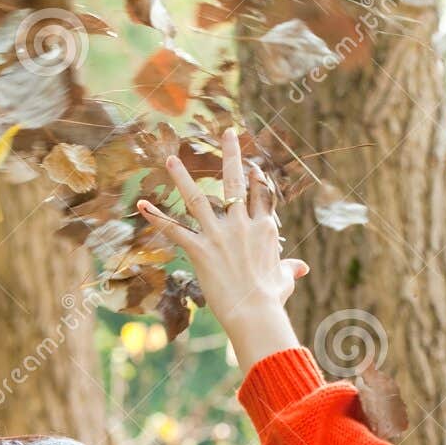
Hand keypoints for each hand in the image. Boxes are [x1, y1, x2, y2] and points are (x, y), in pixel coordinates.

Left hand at [136, 127, 308, 372]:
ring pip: (198, 198)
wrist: (256, 313)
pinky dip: (157, 217)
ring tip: (170, 158)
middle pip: (235, 181)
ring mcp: (219, 235)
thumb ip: (289, 268)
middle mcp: (241, 225)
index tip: (252, 165)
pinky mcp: (200, 250)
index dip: (256, 177)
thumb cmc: (271, 299)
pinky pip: (175, 229)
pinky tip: (142, 204)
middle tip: (227, 132)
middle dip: (231, 154)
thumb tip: (303, 268)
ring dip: (182, 177)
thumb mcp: (284, 279)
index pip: (260, 194)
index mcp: (264, 229)